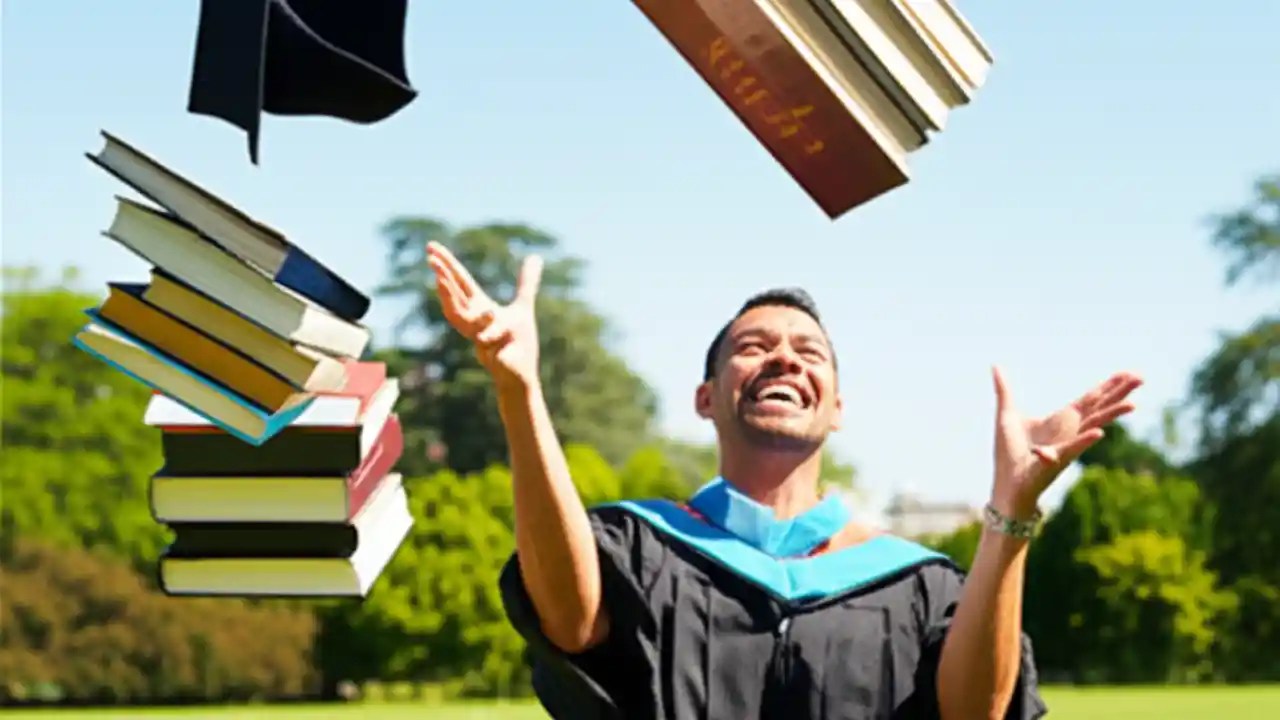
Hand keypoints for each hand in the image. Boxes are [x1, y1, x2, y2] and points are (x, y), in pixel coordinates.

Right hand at [427, 241, 543, 392]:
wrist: (519, 374)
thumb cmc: (517, 342)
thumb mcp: (523, 306)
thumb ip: (527, 282)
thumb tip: (535, 257)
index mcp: (481, 307)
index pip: (461, 282)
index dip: (447, 264)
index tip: (431, 246)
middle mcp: (477, 321)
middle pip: (456, 298)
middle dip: (444, 279)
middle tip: (431, 261)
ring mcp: (484, 339)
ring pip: (466, 322)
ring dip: (456, 306)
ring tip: (447, 289)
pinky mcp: (499, 360)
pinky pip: (498, 353)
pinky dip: (499, 348)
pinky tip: (500, 347)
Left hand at [989, 366, 1142, 518]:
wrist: (1008, 484)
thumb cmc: (1010, 454)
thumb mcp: (1007, 415)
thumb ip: (1005, 391)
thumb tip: (996, 367)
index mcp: (1061, 420)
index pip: (1090, 399)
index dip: (1108, 386)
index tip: (1128, 373)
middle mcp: (1070, 432)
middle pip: (1099, 407)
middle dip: (1119, 393)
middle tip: (1141, 377)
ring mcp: (1067, 446)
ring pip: (1094, 426)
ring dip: (1112, 415)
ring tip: (1133, 404)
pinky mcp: (1056, 460)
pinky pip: (1072, 449)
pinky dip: (1084, 441)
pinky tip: (1099, 434)